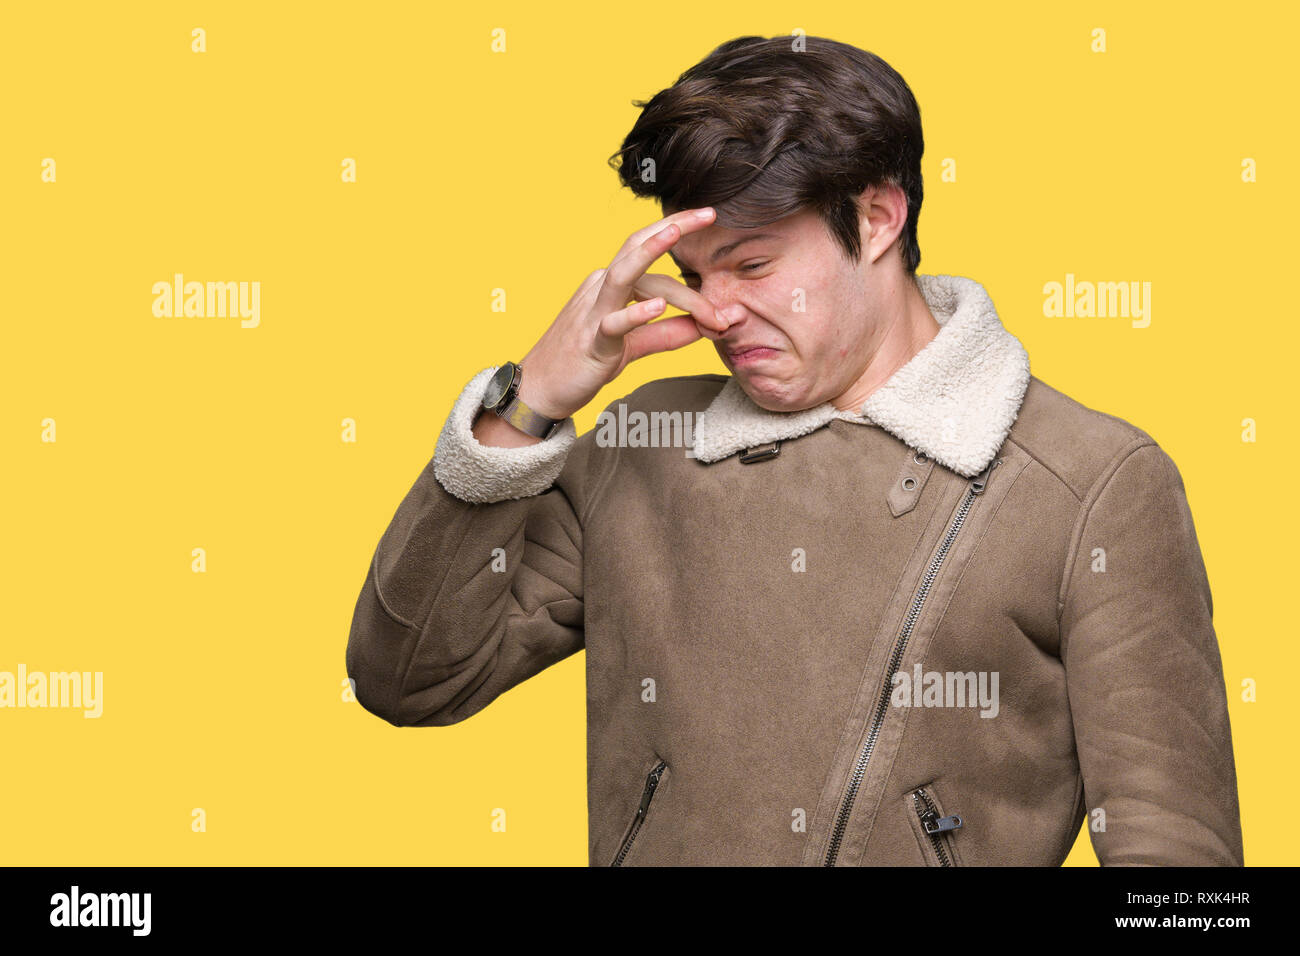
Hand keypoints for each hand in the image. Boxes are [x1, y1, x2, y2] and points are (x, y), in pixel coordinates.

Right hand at [515, 206, 728, 420]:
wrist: (539, 390)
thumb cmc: (581, 364)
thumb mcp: (632, 346)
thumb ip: (666, 334)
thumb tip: (703, 327)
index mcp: (609, 286)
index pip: (650, 258)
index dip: (680, 238)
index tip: (708, 218)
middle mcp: (600, 289)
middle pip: (639, 251)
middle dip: (674, 227)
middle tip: (710, 213)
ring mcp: (593, 312)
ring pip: (624, 275)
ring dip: (651, 251)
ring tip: (676, 232)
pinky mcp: (592, 341)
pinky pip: (614, 323)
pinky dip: (636, 313)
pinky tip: (658, 307)